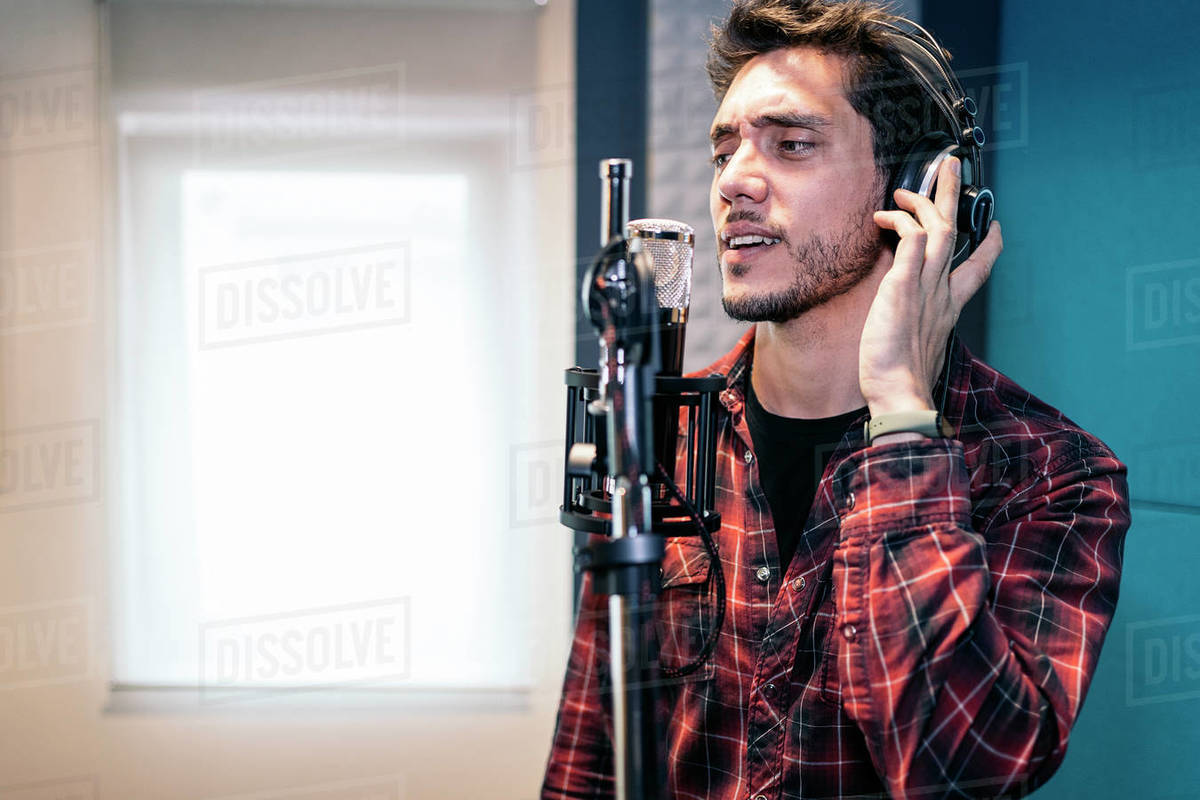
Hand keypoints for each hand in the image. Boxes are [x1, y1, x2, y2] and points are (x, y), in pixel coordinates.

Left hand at [860, 156, 1002, 418]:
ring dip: (927, 199)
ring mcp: (925, 288)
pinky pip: (911, 243)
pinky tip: (887, 219)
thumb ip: (917, 328)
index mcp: (948, 308)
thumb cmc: (900, 380)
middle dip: (953, 197)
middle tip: (951, 166)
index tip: (994, 229)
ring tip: (909, 185)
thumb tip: (908, 323)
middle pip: (956, 234)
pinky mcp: (904, 289)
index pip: (975, 271)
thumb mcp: (917, 348)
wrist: (899, 396)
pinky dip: (903, 226)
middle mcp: (941, 293)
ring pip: (939, 229)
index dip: (987, 247)